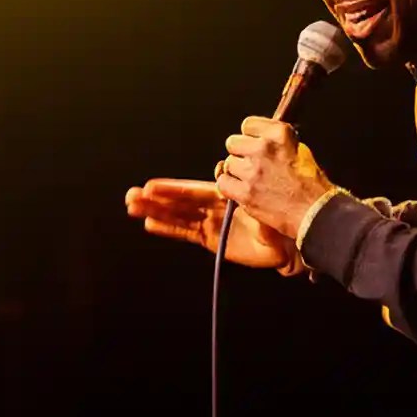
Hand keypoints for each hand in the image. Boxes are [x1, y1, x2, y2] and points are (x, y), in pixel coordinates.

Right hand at [125, 176, 296, 269]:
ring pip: (177, 216)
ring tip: (132, 206)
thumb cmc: (277, 217)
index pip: (192, 190)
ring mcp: (209, 223)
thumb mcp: (261, 204)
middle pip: (178, 202)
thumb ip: (242, 193)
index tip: (152, 186)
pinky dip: (167, 229)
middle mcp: (212, 207)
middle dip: (155, 199)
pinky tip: (149, 224)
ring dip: (155, 212)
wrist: (285, 243)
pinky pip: (185, 233)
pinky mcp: (209, 240)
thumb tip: (222, 174)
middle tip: (131, 194)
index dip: (172, 189)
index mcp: (223, 194)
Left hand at [216, 116, 335, 238]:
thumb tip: (258, 138)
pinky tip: (242, 190)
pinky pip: (223, 183)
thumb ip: (276, 140)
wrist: (314, 211)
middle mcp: (264, 149)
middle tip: (252, 164)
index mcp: (279, 134)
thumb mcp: (300, 149)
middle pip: (232, 143)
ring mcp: (252, 171)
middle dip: (241, 152)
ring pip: (228, 164)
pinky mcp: (245, 193)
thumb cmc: (311, 183)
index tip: (254, 143)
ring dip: (237, 171)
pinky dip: (230, 187)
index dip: (250, 135)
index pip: (248, 124)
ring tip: (252, 180)